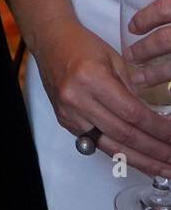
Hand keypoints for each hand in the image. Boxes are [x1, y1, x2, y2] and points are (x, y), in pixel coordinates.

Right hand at [34, 16, 170, 178]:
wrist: (49, 40)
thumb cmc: (81, 44)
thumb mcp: (115, 60)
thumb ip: (132, 90)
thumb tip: (153, 118)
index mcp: (91, 79)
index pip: (133, 114)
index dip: (158, 129)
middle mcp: (77, 99)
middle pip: (124, 135)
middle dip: (155, 151)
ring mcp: (69, 113)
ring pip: (111, 146)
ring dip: (141, 161)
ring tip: (163, 169)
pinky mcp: (65, 121)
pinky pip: (97, 143)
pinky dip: (120, 153)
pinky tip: (138, 159)